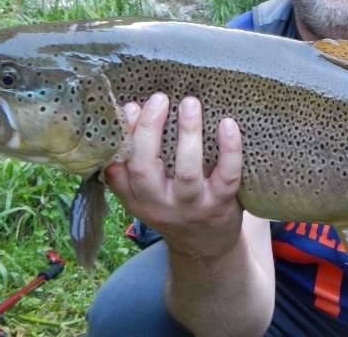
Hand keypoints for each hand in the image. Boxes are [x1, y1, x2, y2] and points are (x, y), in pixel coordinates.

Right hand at [104, 93, 244, 259]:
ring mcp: (192, 206)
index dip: (122, 138)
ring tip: (190, 104)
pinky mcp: (221, 205)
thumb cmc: (175, 206)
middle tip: (159, 98)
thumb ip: (135, 160)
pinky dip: (229, 150)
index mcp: (136, 197)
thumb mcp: (146, 192)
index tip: (129, 106)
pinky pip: (226, 176)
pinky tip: (228, 124)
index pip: (119, 168)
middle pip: (146, 169)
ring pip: (187, 172)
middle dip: (148, 131)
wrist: (206, 248)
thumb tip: (130, 109)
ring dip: (188, 135)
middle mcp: (159, 204)